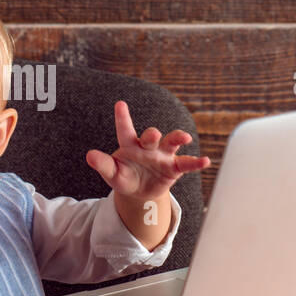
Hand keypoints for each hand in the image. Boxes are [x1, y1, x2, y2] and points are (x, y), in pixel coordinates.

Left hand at [85, 100, 211, 200]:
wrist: (139, 192)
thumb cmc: (124, 177)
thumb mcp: (112, 174)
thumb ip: (103, 164)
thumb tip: (89, 156)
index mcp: (130, 145)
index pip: (125, 130)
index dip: (123, 117)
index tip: (120, 104)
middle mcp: (148, 147)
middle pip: (151, 136)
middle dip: (152, 134)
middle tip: (152, 135)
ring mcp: (162, 155)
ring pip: (171, 142)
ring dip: (177, 138)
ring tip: (184, 137)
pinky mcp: (173, 168)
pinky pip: (186, 163)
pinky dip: (196, 162)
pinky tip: (205, 161)